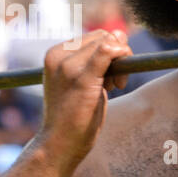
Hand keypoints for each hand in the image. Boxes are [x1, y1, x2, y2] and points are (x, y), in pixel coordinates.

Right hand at [37, 30, 131, 163]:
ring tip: (112, 87)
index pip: (94, 36)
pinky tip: (118, 85)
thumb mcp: (83, 82)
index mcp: (55, 54)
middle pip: (104, 36)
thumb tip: (120, 33)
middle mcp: (58, 55)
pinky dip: (123, 59)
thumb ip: (98, 59)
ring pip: (109, 42)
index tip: (109, 76)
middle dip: (117, 55)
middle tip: (113, 83)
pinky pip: (109, 51)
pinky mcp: (82, 78)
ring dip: (121, 63)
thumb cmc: (73, 116)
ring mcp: (68, 65)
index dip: (110, 52)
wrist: (59, 144)